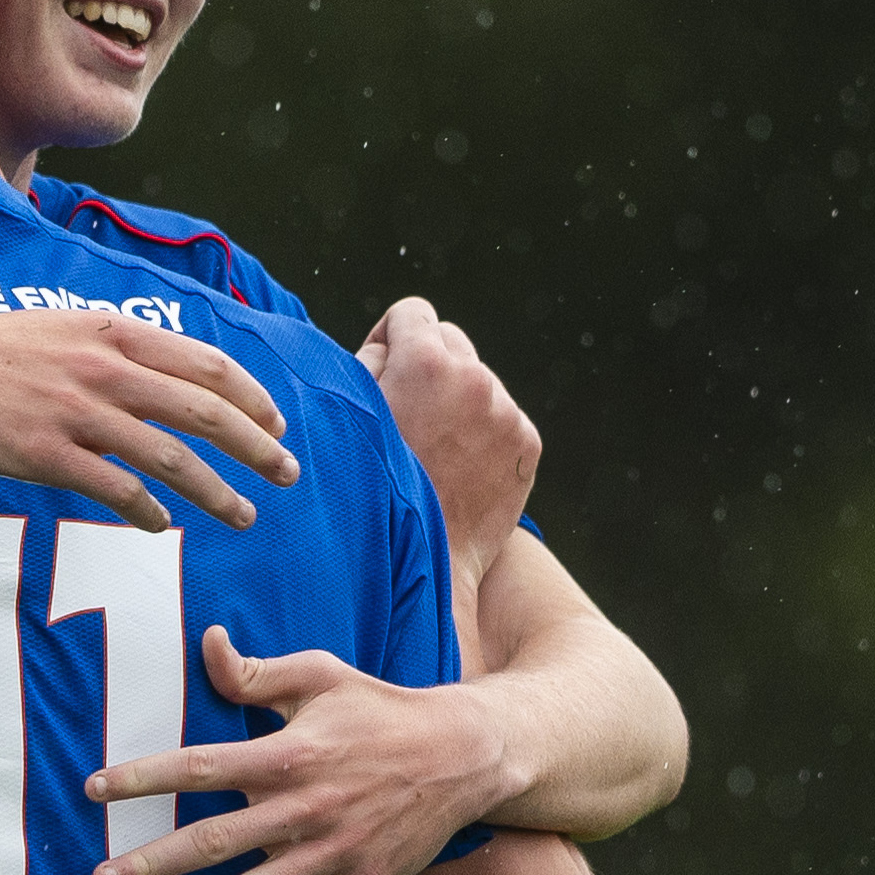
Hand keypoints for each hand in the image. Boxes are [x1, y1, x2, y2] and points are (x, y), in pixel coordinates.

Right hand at [0, 307, 298, 533]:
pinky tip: (164, 528)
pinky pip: (116, 490)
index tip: (277, 427)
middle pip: (206, 412)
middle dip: (258, 448)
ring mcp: (75, 412)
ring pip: (171, 457)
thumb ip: (114, 350)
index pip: (207, 365)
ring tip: (244, 516)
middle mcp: (104, 369)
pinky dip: (150, 512)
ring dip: (217, 492)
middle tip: (288, 476)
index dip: (253, 399)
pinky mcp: (44, 454)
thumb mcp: (60, 328)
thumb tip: (164, 380)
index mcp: (113, 333)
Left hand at [84, 623, 512, 874]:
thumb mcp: (322, 676)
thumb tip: (206, 642)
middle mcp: (304, 810)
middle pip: (214, 841)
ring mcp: (331, 855)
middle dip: (153, 864)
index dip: (144, 778)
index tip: (94, 790)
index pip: (200, 767)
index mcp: (289, 755)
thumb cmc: (381, 710)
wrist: (465, 755)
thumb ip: (256, 672)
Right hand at [358, 298, 536, 597]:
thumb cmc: (370, 494)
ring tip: (432, 450)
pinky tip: (458, 467)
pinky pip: (502, 417)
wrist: (424, 562)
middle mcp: (473, 376)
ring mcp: (506, 410)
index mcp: (424, 361)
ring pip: (477, 381)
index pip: (411, 313)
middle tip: (407, 414)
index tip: (382, 372)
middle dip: (427, 367)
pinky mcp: (527, 441)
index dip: (389, 339)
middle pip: (450, 341)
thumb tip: (387, 347)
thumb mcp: (347, 420)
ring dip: (457, 402)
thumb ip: (364, 366)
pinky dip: (483, 434)